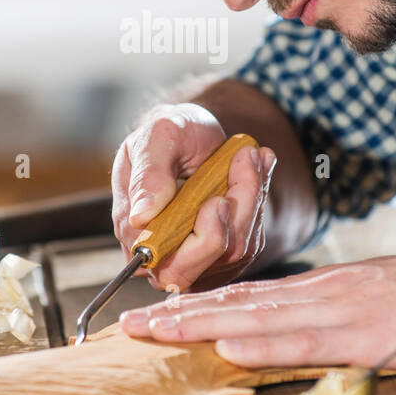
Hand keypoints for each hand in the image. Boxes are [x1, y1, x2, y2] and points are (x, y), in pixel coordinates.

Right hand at [111, 103, 276, 293]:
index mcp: (136, 234)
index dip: (200, 237)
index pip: (168, 262)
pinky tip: (257, 166)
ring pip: (237, 249)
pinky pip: (251, 238)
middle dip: (235, 214)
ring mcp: (197, 258)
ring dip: (251, 197)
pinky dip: (259, 198)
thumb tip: (141, 217)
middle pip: (209, 261)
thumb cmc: (168, 134)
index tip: (221, 199)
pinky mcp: (224, 252)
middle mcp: (163, 255)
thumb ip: (148, 175)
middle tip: (245, 161)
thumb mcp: (156, 139)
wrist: (190, 133)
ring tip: (250, 154)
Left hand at [119, 255, 395, 370]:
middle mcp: (316, 294)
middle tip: (127, 326)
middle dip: (178, 315)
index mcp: (318, 289)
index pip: (245, 297)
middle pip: (235, 304)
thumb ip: (328, 314)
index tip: (154, 314)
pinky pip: (303, 341)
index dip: (196, 305)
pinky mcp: (361, 335)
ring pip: (255, 318)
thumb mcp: (368, 299)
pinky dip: (263, 344)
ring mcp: (336, 312)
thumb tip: (291, 328)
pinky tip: (227, 346)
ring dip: (200, 326)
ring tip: (155, 332)